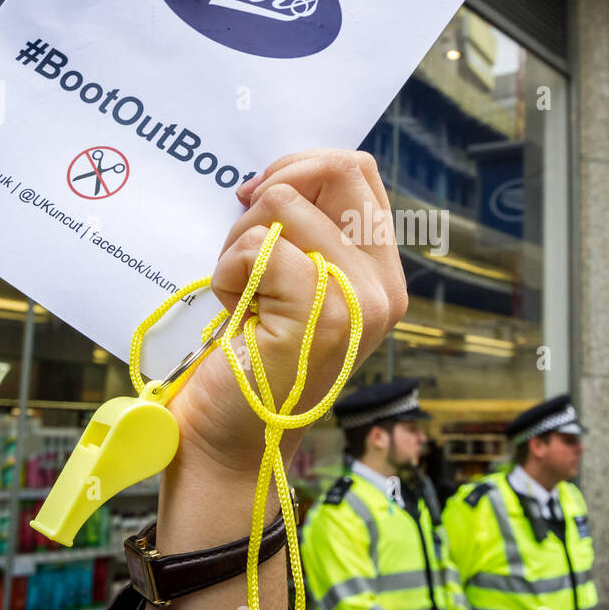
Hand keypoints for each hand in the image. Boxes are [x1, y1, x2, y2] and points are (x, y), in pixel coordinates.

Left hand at [158, 149, 406, 544]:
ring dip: (240, 243)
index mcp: (383, 275)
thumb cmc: (247, 361)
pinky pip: (259, 247)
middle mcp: (384, 288)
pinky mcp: (320, 315)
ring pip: (284, 205)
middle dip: (270, 194)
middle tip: (245, 247)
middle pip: (334, 171)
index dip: (302, 165)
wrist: (224, 444)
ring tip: (244, 297)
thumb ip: (304, 233)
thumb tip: (274, 177)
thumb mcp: (289, 284)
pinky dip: (229, 272)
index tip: (258, 198)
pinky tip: (236, 312)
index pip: (359, 172)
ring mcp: (358, 302)